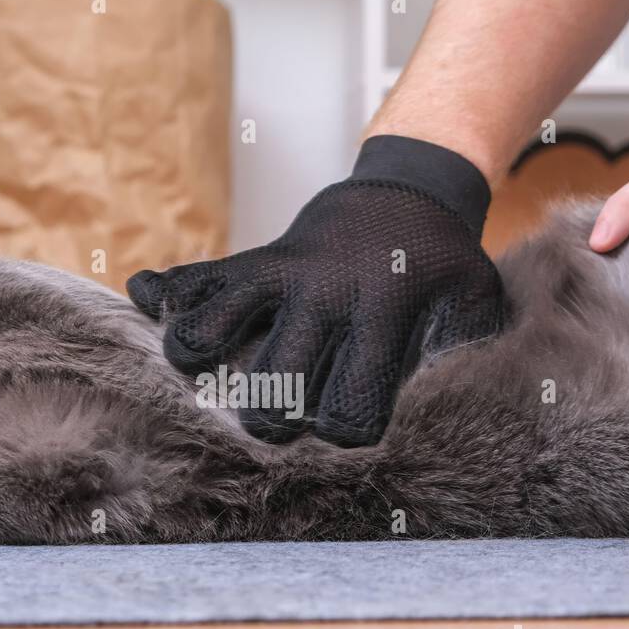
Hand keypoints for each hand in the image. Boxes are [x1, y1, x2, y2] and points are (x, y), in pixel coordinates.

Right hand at [127, 136, 506, 446]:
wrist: (408, 195)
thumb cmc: (440, 271)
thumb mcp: (474, 308)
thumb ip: (461, 363)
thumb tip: (437, 426)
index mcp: (384, 314)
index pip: (350, 411)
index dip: (345, 433)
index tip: (347, 424)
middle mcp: (324, 295)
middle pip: (273, 390)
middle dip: (272, 420)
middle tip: (284, 412)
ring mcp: (279, 273)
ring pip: (208, 333)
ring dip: (202, 363)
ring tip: (219, 372)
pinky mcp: (248, 260)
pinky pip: (187, 279)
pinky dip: (161, 297)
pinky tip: (154, 308)